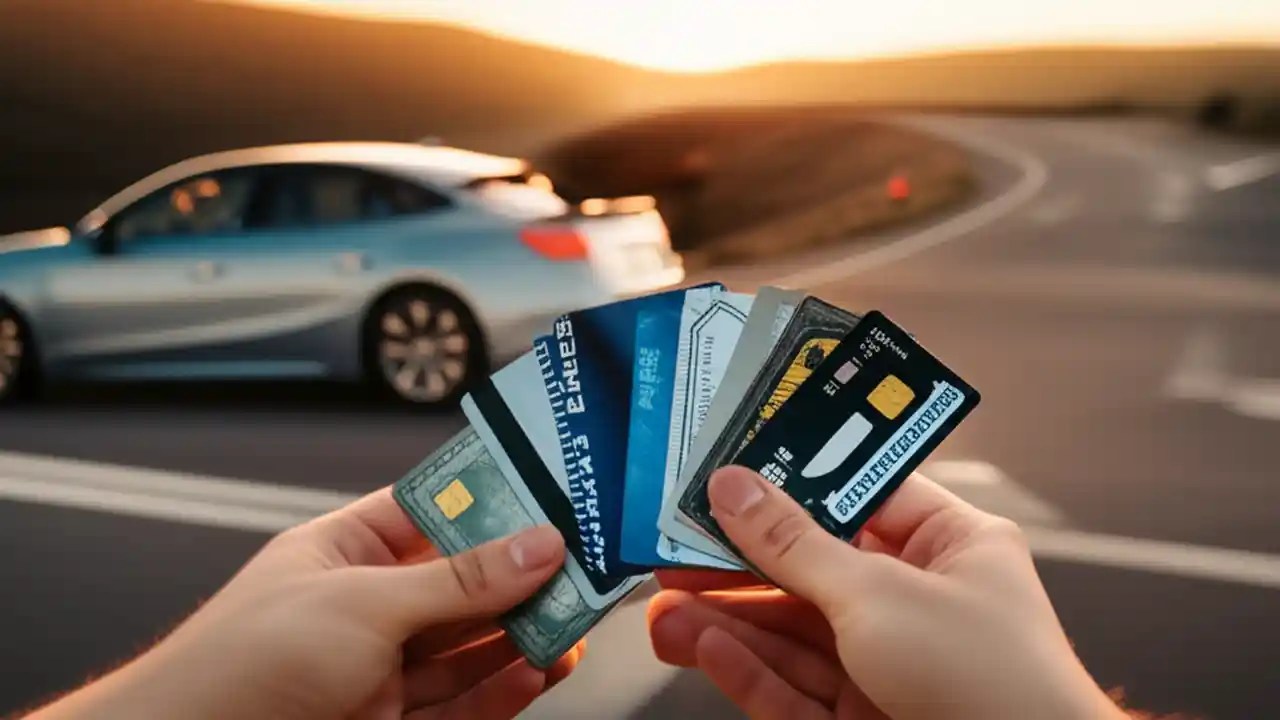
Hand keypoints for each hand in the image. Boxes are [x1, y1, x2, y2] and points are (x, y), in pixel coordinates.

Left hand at [33, 488, 580, 719]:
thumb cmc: (241, 665)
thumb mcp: (363, 604)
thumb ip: (459, 581)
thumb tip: (537, 544)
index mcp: (346, 552)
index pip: (435, 510)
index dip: (494, 501)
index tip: (554, 494)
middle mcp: (367, 606)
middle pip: (465, 582)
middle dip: (524, 575)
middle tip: (584, 565)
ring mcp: (381, 668)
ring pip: (473, 644)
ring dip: (526, 634)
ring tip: (577, 620)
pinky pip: (464, 699)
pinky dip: (506, 686)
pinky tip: (540, 670)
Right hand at [648, 467, 1124, 719]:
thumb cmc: (995, 687)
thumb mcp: (879, 596)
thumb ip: (795, 546)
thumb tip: (736, 488)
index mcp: (950, 549)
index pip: (857, 496)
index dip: (788, 483)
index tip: (723, 475)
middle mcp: (921, 603)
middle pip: (811, 571)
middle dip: (738, 567)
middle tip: (671, 552)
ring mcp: (892, 667)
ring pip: (794, 636)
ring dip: (728, 623)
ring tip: (663, 612)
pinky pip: (797, 689)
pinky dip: (750, 670)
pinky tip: (705, 649)